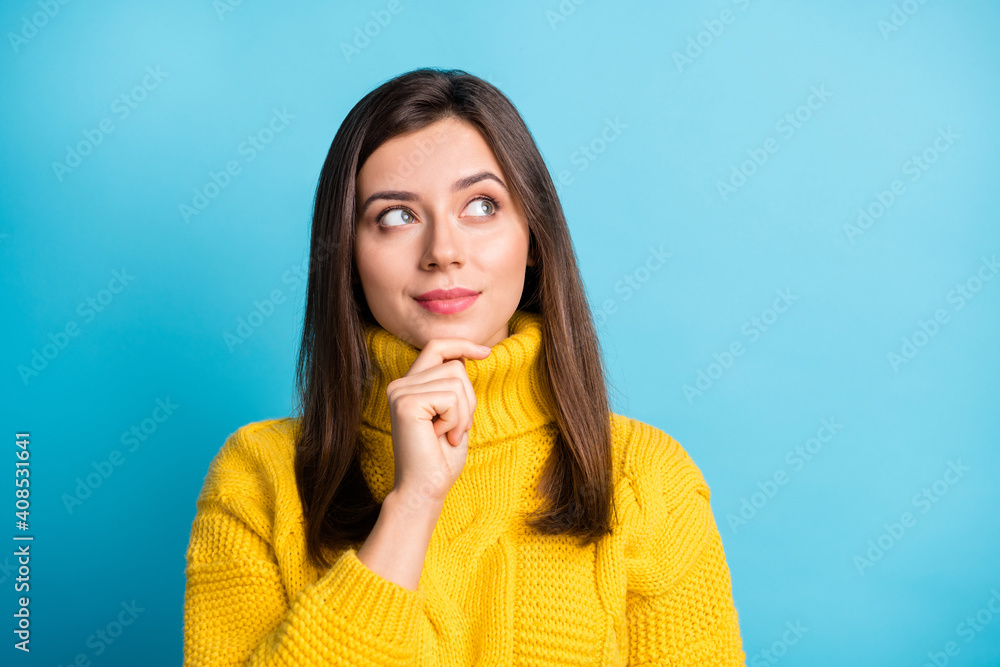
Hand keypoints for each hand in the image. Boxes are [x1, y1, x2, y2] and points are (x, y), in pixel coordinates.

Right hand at [386, 337, 490, 505]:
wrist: (425, 488)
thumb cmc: (441, 457)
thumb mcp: (454, 414)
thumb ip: (453, 386)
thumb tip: (465, 356)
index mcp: (410, 385)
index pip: (436, 347)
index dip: (461, 345)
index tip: (485, 352)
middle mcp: (399, 384)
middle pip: (455, 365)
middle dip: (468, 399)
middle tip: (455, 429)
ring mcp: (400, 392)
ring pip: (456, 379)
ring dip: (463, 412)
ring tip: (448, 435)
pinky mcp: (405, 403)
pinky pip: (451, 397)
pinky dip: (456, 420)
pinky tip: (442, 437)